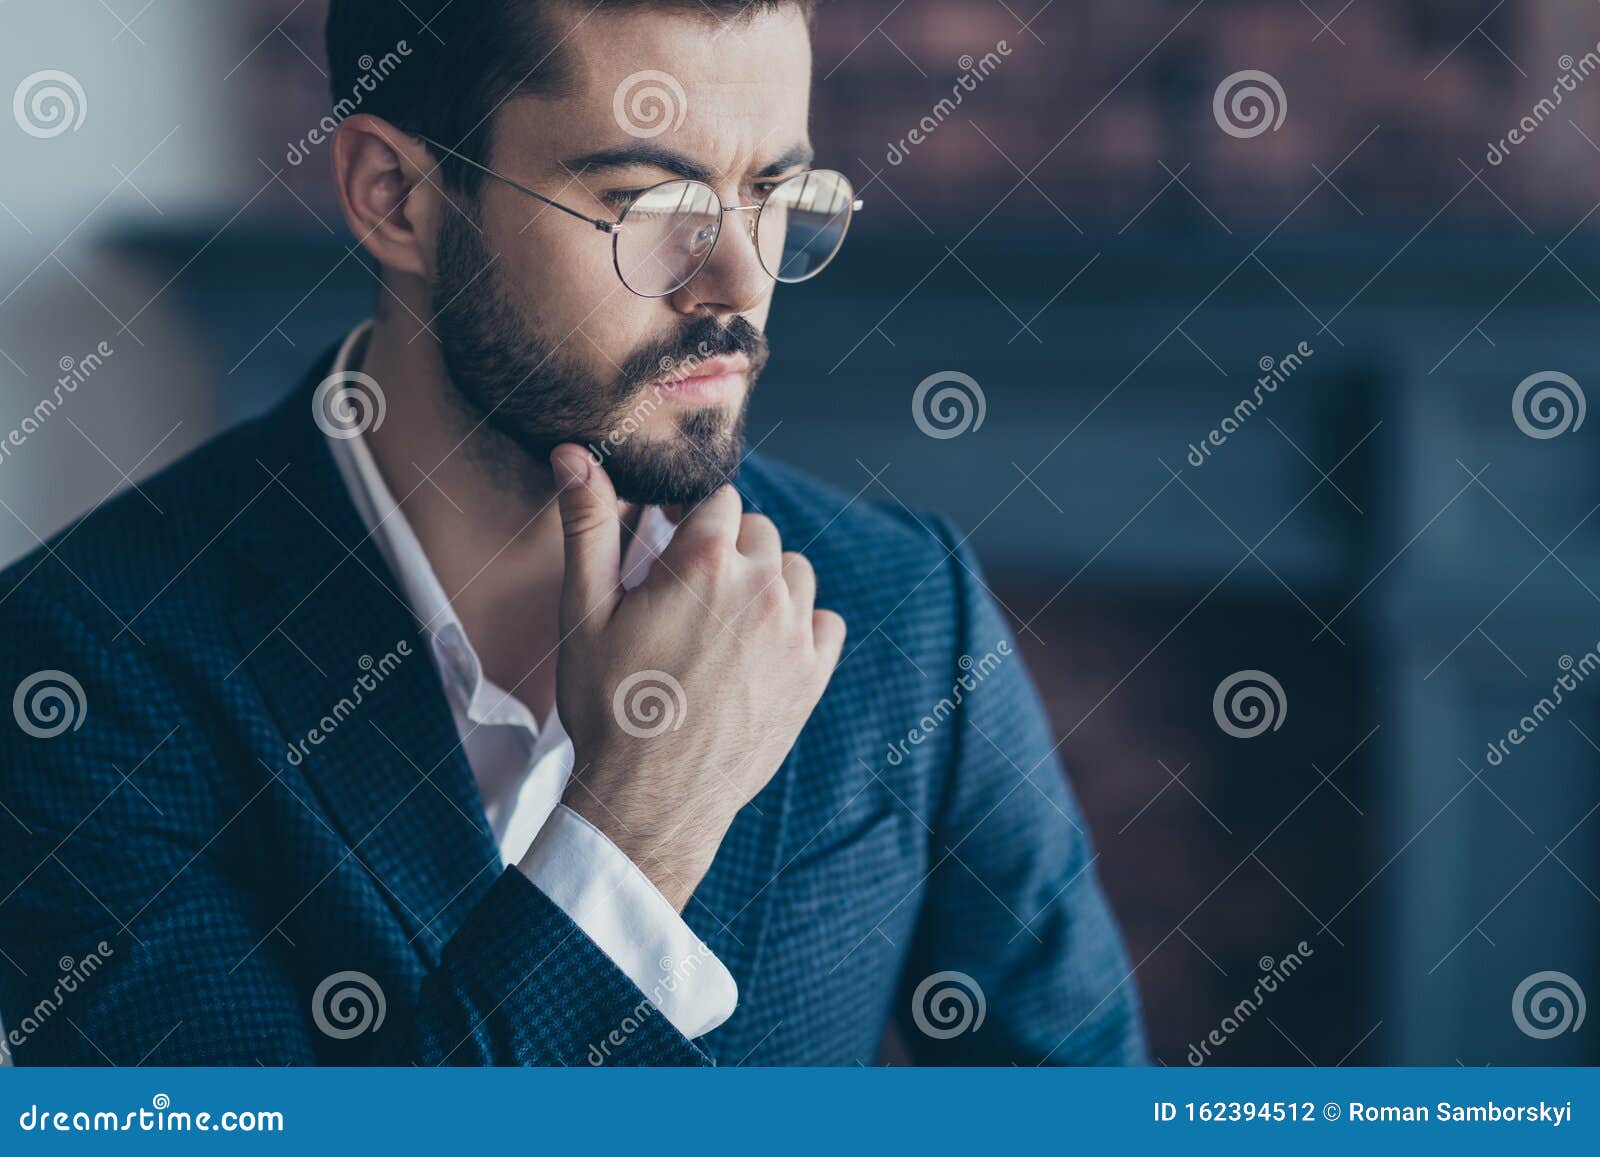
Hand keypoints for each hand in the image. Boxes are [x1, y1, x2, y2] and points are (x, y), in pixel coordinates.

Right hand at [549, 445, 845, 910]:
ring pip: (795, 572)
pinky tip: (761, 650)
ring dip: (765, 583)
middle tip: (688, 596)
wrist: (650, 797)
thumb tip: (572, 452)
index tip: (670, 550)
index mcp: (706, 561)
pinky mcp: (813, 676)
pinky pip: (825, 623)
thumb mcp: (584, 611)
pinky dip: (800, 627)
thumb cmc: (609, 703)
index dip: (691, 522)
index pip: (719, 500)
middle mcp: (762, 587)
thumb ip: (586, 525)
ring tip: (722, 623)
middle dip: (727, 550)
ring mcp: (794, 633)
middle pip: (758, 532)